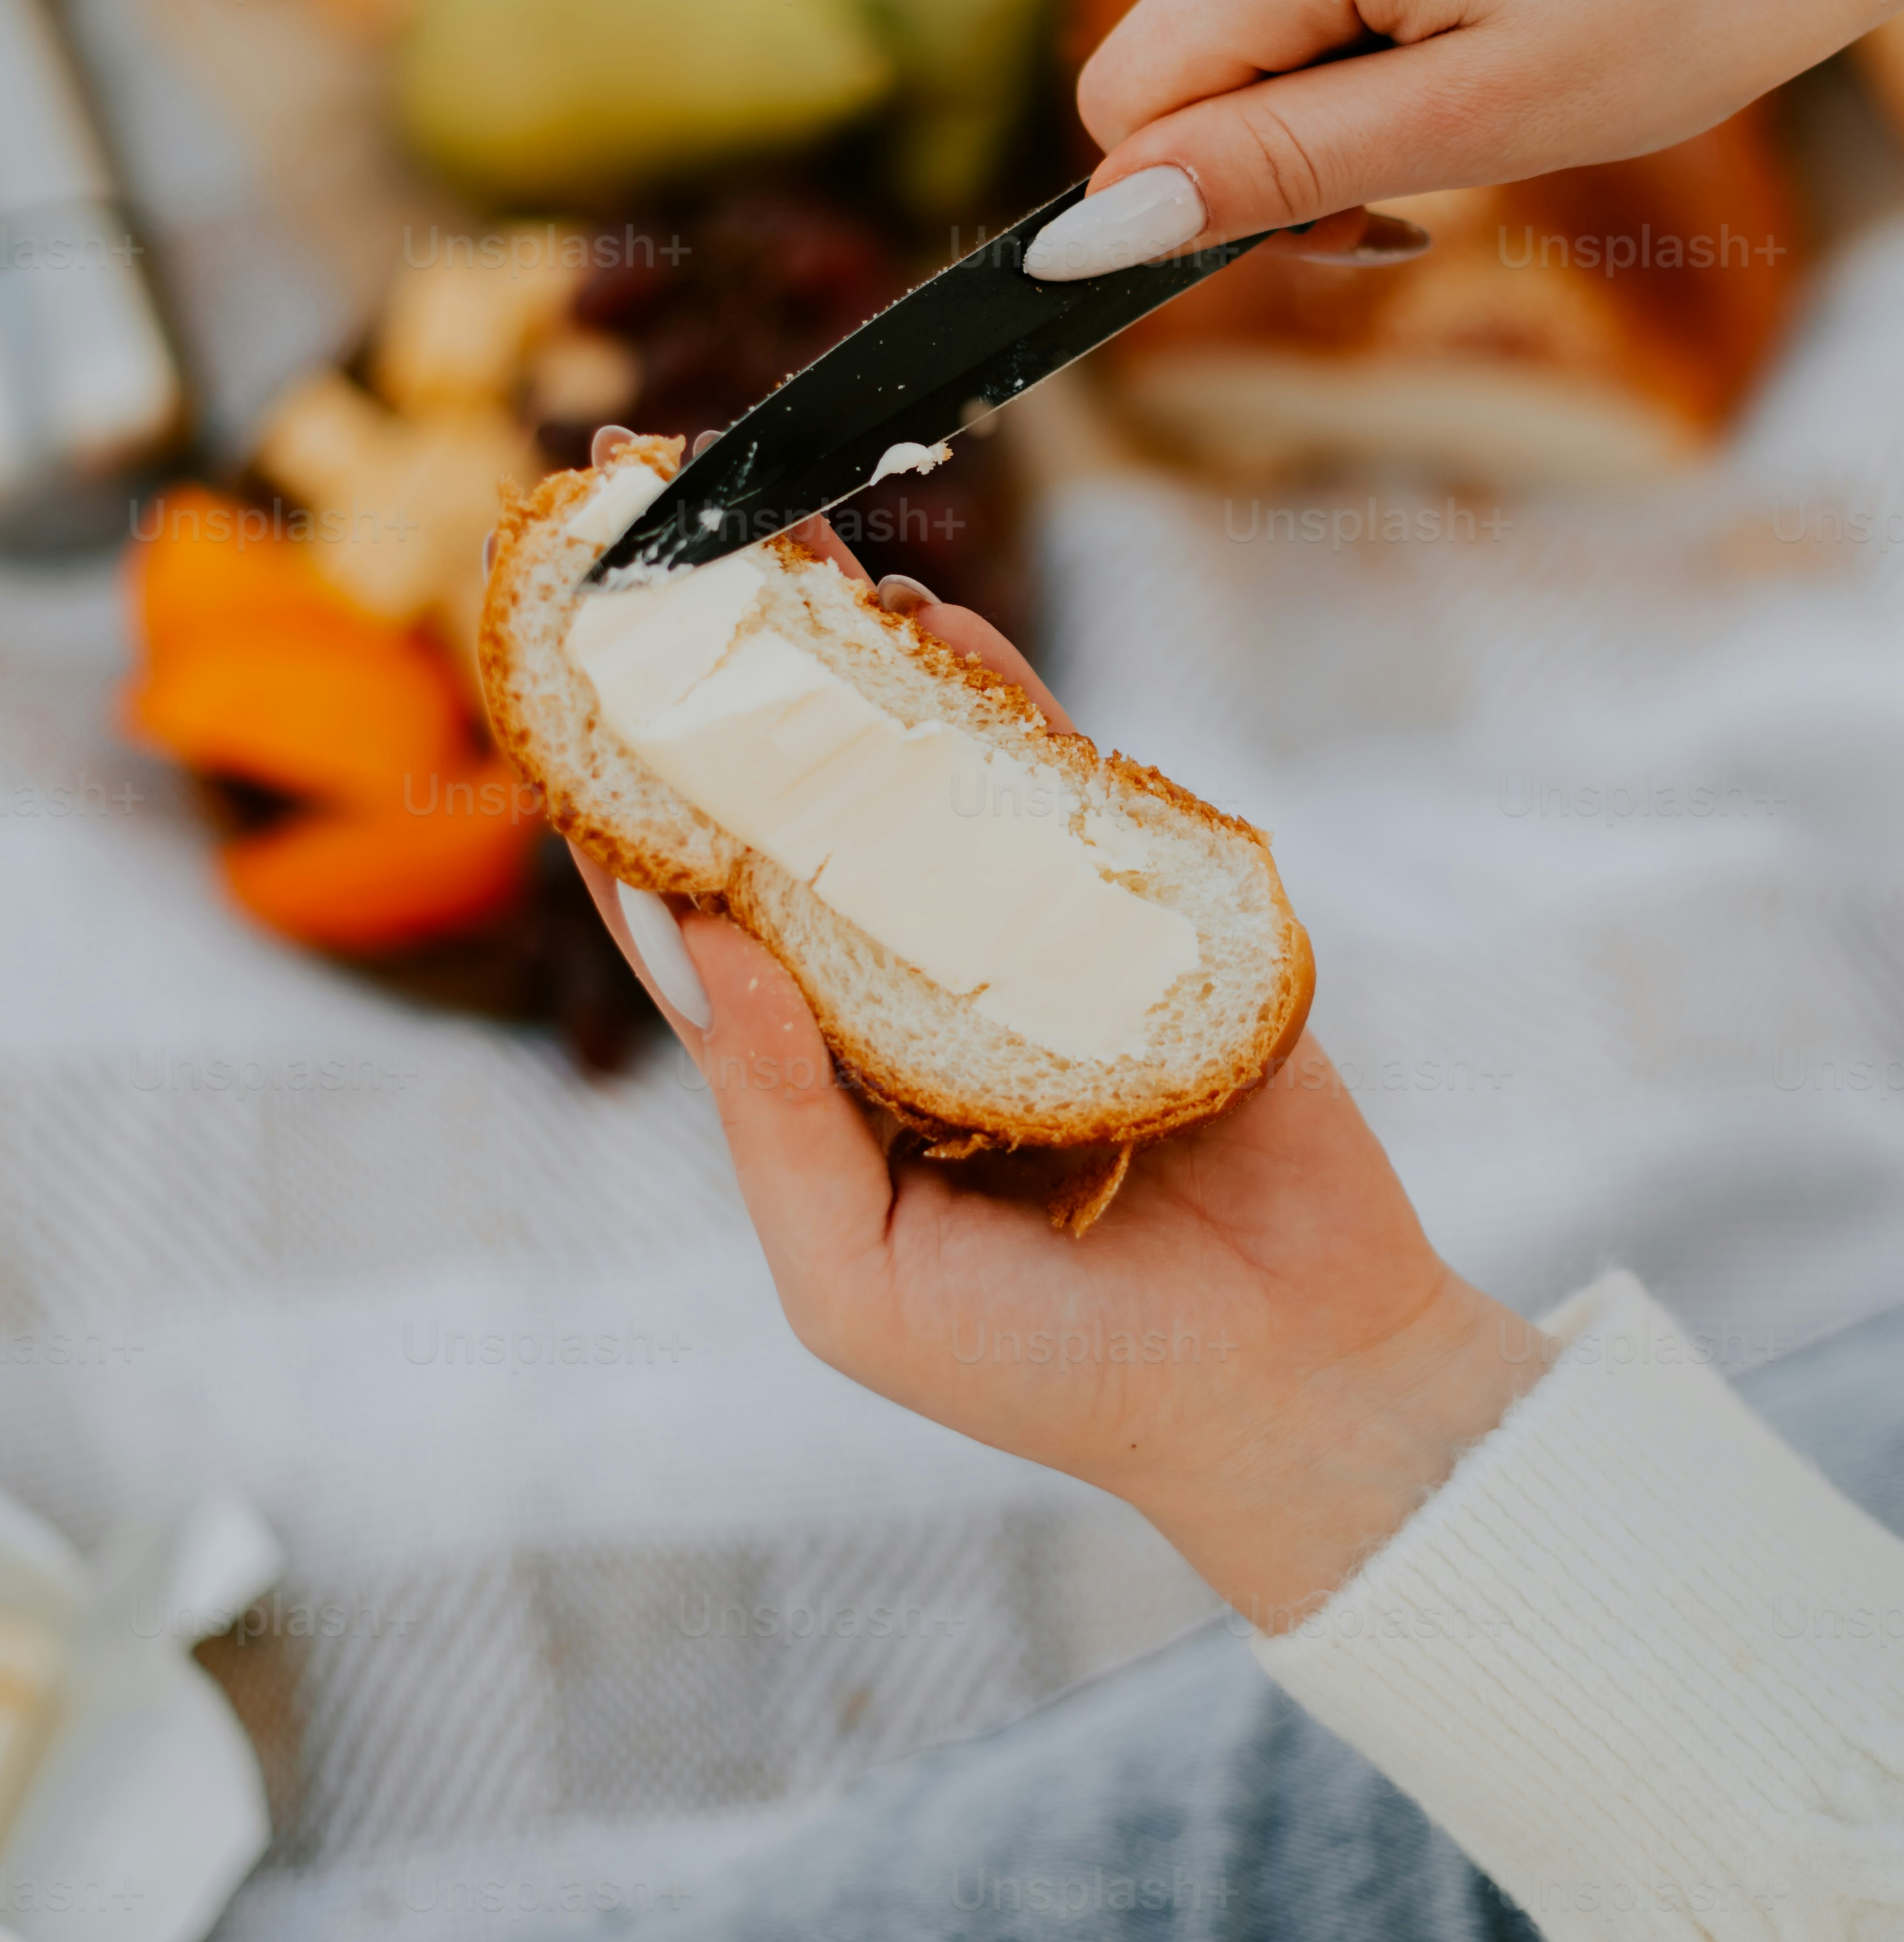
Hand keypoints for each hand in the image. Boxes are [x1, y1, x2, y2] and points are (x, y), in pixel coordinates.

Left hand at [566, 435, 1550, 1628]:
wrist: (1291, 1386)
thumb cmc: (1056, 1369)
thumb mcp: (857, 1274)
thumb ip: (775, 1111)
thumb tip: (687, 929)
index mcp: (827, 1078)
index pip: (705, 917)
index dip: (634, 806)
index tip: (574, 688)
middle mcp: (913, 993)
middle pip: (806, 815)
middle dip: (744, 691)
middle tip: (675, 556)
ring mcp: (1033, 943)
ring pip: (926, 781)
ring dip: (862, 671)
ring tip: (795, 562)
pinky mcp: (1151, 917)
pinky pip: (1063, 794)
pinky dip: (1003, 708)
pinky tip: (941, 637)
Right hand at [1069, 0, 1903, 251]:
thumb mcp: (1476, 123)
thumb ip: (1271, 168)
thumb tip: (1094, 226)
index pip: (1130, 95)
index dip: (1208, 192)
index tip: (1363, 220)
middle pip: (1211, 33)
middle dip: (1308, 119)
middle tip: (1477, 146)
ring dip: (1374, 39)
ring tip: (1537, 33)